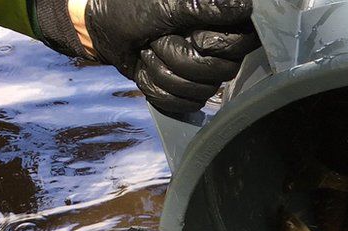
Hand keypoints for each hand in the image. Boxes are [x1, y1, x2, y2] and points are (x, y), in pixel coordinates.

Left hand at [64, 0, 258, 112]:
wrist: (102, 32)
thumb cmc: (128, 10)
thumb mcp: (165, 6)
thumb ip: (205, 7)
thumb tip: (245, 8)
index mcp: (215, 22)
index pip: (242, 43)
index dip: (217, 46)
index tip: (193, 36)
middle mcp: (215, 48)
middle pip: (221, 72)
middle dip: (179, 59)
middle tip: (158, 40)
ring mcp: (201, 71)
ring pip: (201, 91)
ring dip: (163, 72)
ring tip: (149, 52)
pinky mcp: (186, 90)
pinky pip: (185, 104)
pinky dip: (158, 89)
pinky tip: (148, 70)